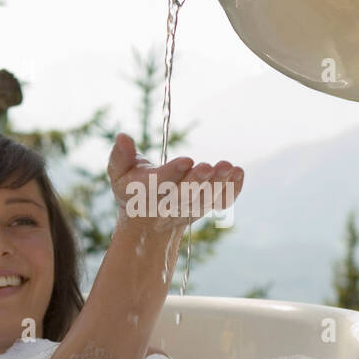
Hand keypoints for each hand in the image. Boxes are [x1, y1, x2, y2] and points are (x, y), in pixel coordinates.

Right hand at [107, 133, 243, 233]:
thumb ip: (120, 156)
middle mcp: (170, 203)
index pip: (161, 184)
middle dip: (198, 180)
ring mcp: (190, 207)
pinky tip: (238, 173)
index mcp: (148, 193)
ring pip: (205, 197)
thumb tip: (123, 136)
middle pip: (186, 193)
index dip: (173, 173)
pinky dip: (232, 190)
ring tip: (228, 166)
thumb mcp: (119, 173)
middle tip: (209, 166)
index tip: (186, 161)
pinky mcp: (205, 207)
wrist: (149, 221)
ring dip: (219, 183)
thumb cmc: (133, 189)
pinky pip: (221, 202)